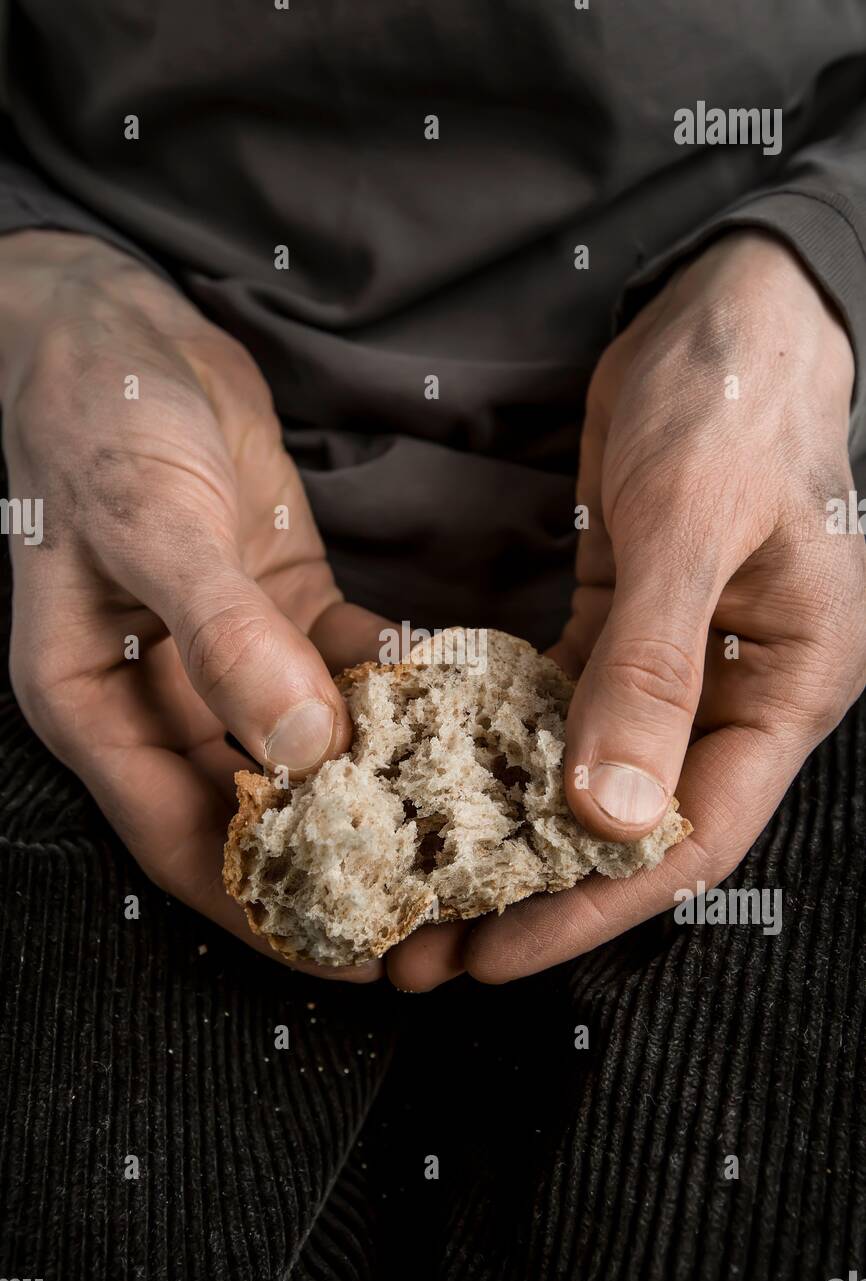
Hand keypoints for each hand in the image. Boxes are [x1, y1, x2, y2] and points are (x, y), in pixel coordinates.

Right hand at [0, 230, 385, 980]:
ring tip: (463, 834)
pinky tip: (458, 718)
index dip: (266, 905)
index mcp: (96, 706)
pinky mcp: (275, 606)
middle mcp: (157, 695)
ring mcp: (222, 653)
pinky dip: (392, 695)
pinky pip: (340, 671)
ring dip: (378, 789)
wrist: (114, 317)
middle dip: (339, 863)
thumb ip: (224, 639)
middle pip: (253, 812)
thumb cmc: (97, 418)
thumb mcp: (153, 528)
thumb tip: (302, 752)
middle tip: (434, 910)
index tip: (354, 953)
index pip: (183, 841)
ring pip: (307, 751)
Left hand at [389, 230, 865, 987]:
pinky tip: (443, 790)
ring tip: (422, 886)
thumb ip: (654, 670)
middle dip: (534, 894)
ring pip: (590, 781)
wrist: (725, 308)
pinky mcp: (623, 627)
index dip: (593, 907)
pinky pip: (562, 713)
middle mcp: (736, 695)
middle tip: (432, 946)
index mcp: (787, 690)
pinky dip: (505, 756)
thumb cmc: (735, 399)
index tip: (497, 951)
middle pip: (634, 830)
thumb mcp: (692, 526)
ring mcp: (679, 666)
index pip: (692, 837)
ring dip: (509, 837)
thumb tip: (613, 817)